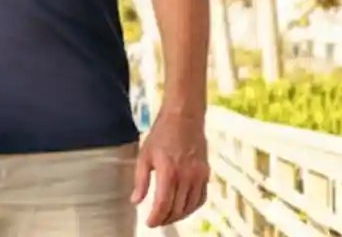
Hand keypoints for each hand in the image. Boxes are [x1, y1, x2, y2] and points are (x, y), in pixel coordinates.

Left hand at [131, 110, 209, 226]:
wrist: (184, 118)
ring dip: (179, 216)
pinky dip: (192, 207)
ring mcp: (199, 176)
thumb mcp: (144, 156)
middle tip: (156, 221)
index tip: (149, 223)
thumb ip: (141, 181)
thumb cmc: (161, 135)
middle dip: (165, 219)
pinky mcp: (206, 173)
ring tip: (168, 217)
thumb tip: (136, 201)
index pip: (163, 204)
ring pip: (190, 206)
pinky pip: (202, 198)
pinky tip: (183, 209)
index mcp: (168, 172)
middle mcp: (186, 176)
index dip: (155, 218)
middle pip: (177, 209)